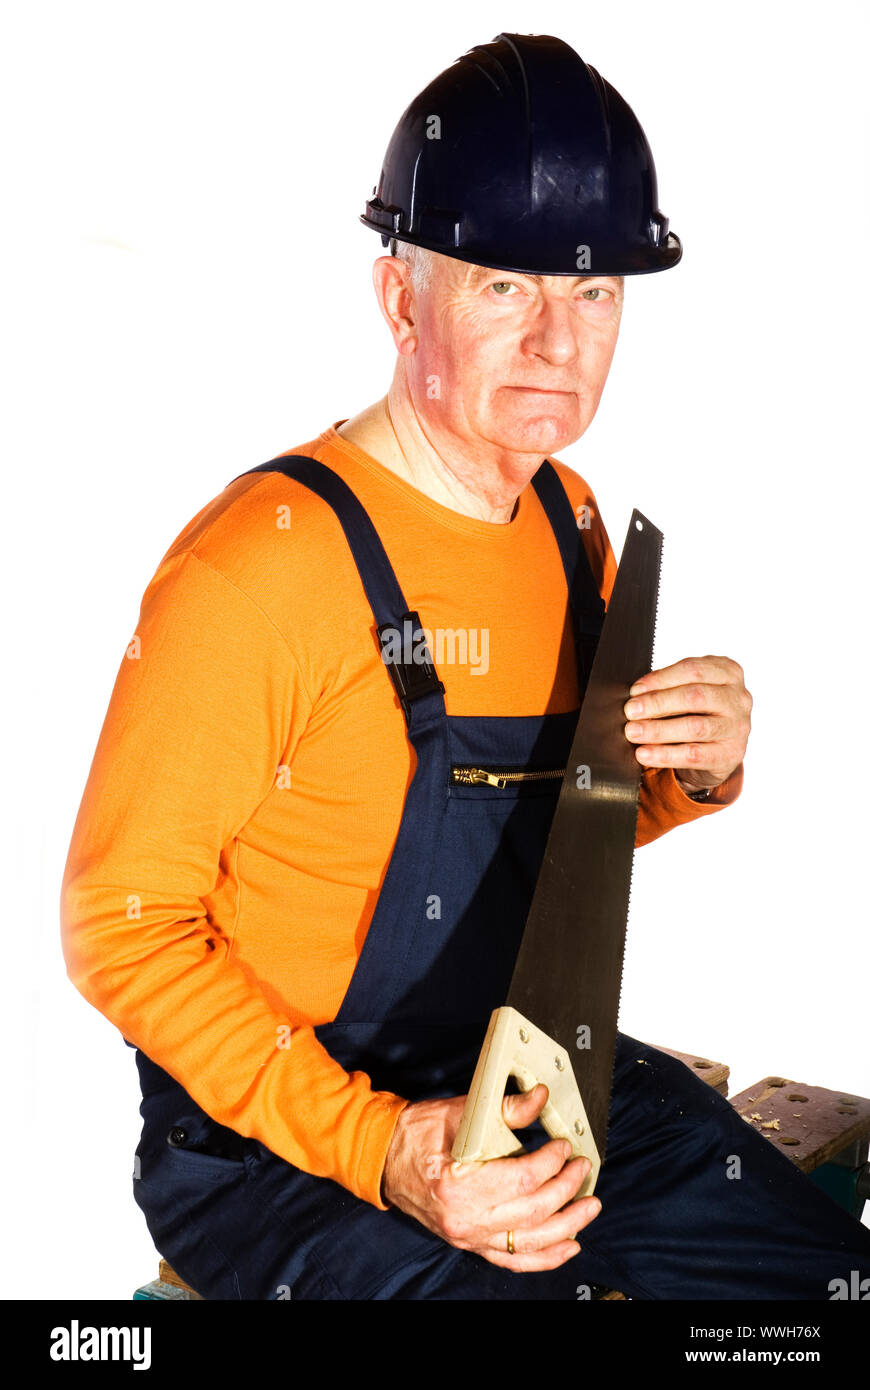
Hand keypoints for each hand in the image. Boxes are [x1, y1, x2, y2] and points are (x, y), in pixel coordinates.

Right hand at [381, 1083, 599, 1271]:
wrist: (385, 1158)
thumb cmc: (418, 1133)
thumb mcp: (460, 1113)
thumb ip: (504, 1110)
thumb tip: (539, 1100)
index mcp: (459, 1184)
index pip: (521, 1180)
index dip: (551, 1163)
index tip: (563, 1148)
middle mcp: (464, 1218)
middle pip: (532, 1213)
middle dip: (566, 1190)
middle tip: (582, 1168)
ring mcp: (468, 1235)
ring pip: (530, 1243)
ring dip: (567, 1225)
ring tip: (590, 1206)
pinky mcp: (470, 1243)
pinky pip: (514, 1260)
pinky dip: (546, 1257)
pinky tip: (569, 1244)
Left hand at [623, 655, 751, 791]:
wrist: (718, 750)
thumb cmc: (698, 712)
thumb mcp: (688, 691)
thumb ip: (668, 688)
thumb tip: (636, 696)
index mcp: (728, 672)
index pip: (693, 670)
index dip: (660, 679)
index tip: (635, 690)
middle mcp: (738, 698)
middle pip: (694, 696)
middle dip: (658, 703)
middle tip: (631, 711)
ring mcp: (738, 727)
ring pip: (695, 727)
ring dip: (658, 730)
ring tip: (633, 732)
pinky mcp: (730, 755)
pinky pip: (694, 755)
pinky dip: (665, 754)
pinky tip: (645, 753)